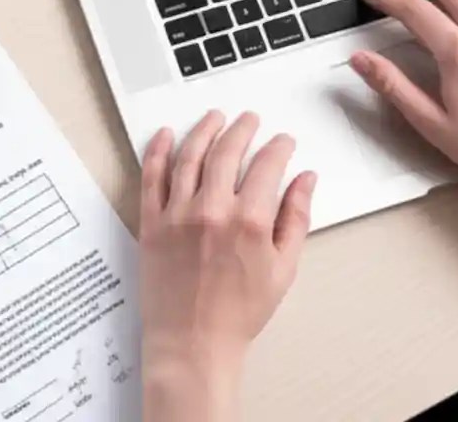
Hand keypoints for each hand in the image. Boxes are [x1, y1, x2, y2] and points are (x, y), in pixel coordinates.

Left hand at [140, 111, 316, 421]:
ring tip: (214, 117)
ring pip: (190, 156)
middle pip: (227, 152)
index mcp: (250, 221)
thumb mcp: (284, 268)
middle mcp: (212, 210)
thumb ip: (296, 218)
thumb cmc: (240, 312)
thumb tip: (306, 180)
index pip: (267, 166)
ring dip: (203, 130)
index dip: (278, 147)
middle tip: (248, 119)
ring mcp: (177, 214)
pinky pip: (151, 177)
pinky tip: (165, 135)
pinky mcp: (151, 223)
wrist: (194, 342)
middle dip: (242, 129)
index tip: (282, 141)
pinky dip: (158, 151)